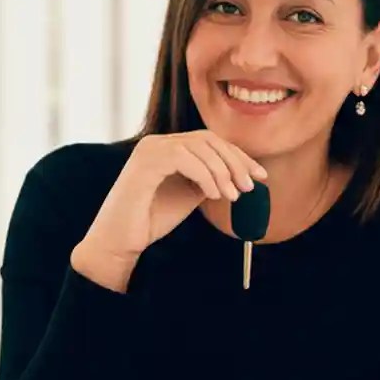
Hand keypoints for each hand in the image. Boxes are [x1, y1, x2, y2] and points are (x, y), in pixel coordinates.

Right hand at [73, 131, 266, 290]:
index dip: (238, 156)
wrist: (120, 240)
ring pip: (199, 146)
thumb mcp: (189, 194)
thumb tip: (241, 173)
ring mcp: (150, 149)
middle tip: (250, 186)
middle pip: (208, 139)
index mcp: (168, 148)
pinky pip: (183, 158)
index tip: (260, 176)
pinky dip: (204, 175)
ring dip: (222, 171)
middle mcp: (157, 142)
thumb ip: (209, 179)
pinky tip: (213, 195)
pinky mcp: (145, 162)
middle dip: (235, 161)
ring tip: (233, 195)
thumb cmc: (150, 219)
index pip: (210, 141)